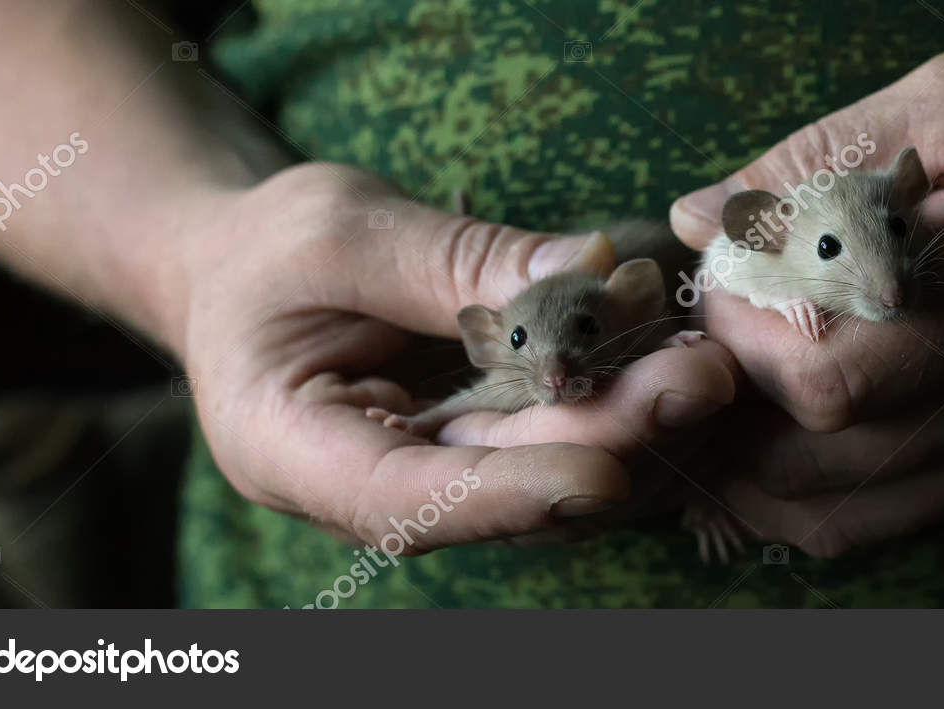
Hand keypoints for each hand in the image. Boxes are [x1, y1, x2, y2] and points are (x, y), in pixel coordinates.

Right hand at [177, 163, 736, 552]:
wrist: (240, 264)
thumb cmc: (264, 247)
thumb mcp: (340, 230)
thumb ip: (457, 260)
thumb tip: (590, 269)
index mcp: (291, 451)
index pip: (404, 502)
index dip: (508, 495)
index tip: (604, 475)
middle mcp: (368, 485)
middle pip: (499, 487)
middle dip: (607, 438)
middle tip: (698, 378)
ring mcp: (432, 468)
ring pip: (544, 470)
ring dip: (632, 419)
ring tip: (703, 358)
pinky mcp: (480, 439)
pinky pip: (555, 431)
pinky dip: (616, 391)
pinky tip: (672, 342)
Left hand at [670, 43, 943, 556]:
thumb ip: (814, 159)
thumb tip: (696, 219)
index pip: (828, 371)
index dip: (743, 335)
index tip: (724, 275)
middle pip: (819, 454)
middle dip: (730, 400)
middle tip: (714, 332)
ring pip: (836, 511)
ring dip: (749, 461)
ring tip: (727, 385)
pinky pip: (880, 520)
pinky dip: (802, 494)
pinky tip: (774, 434)